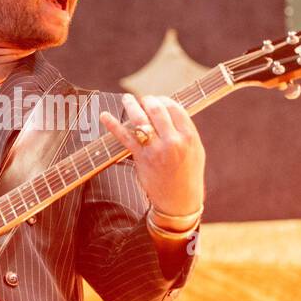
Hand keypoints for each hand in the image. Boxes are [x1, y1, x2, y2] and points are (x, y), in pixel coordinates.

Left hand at [100, 93, 204, 219]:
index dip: (163, 100)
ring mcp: (156, 150)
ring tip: (126, 98)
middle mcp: (173, 141)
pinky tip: (105, 116)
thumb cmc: (188, 174)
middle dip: (147, 100)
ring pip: (140, 119)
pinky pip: (125, 137)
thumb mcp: (195, 150)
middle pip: (157, 110)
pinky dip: (113, 125)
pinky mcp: (141, 158)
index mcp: (189, 137)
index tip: (157, 100)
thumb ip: (184, 130)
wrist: (179, 201)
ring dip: (131, 105)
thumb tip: (169, 109)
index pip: (174, 108)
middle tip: (142, 100)